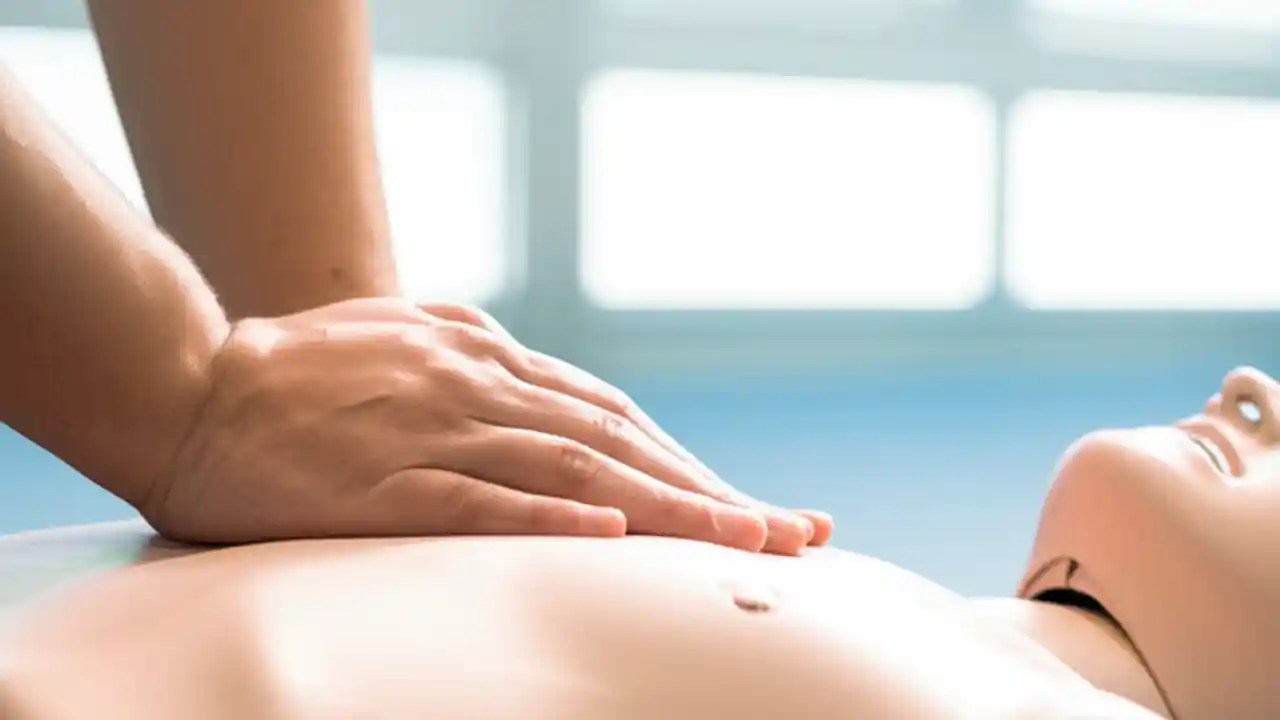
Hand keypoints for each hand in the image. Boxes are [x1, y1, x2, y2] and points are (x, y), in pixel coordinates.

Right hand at [141, 298, 831, 552]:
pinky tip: (610, 543)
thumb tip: (535, 387)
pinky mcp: (381, 482)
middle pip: (615, 443)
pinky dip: (548, 522)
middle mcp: (476, 386)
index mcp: (484, 356)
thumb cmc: (293, 371)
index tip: (750, 502)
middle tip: (788, 532)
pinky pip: (477, 503)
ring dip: (663, 507)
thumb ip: (473, 363)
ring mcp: (432, 430)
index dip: (686, 460)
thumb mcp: (403, 342)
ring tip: (742, 541)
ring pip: (571, 472)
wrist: (187, 379)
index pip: (610, 416)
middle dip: (707, 489)